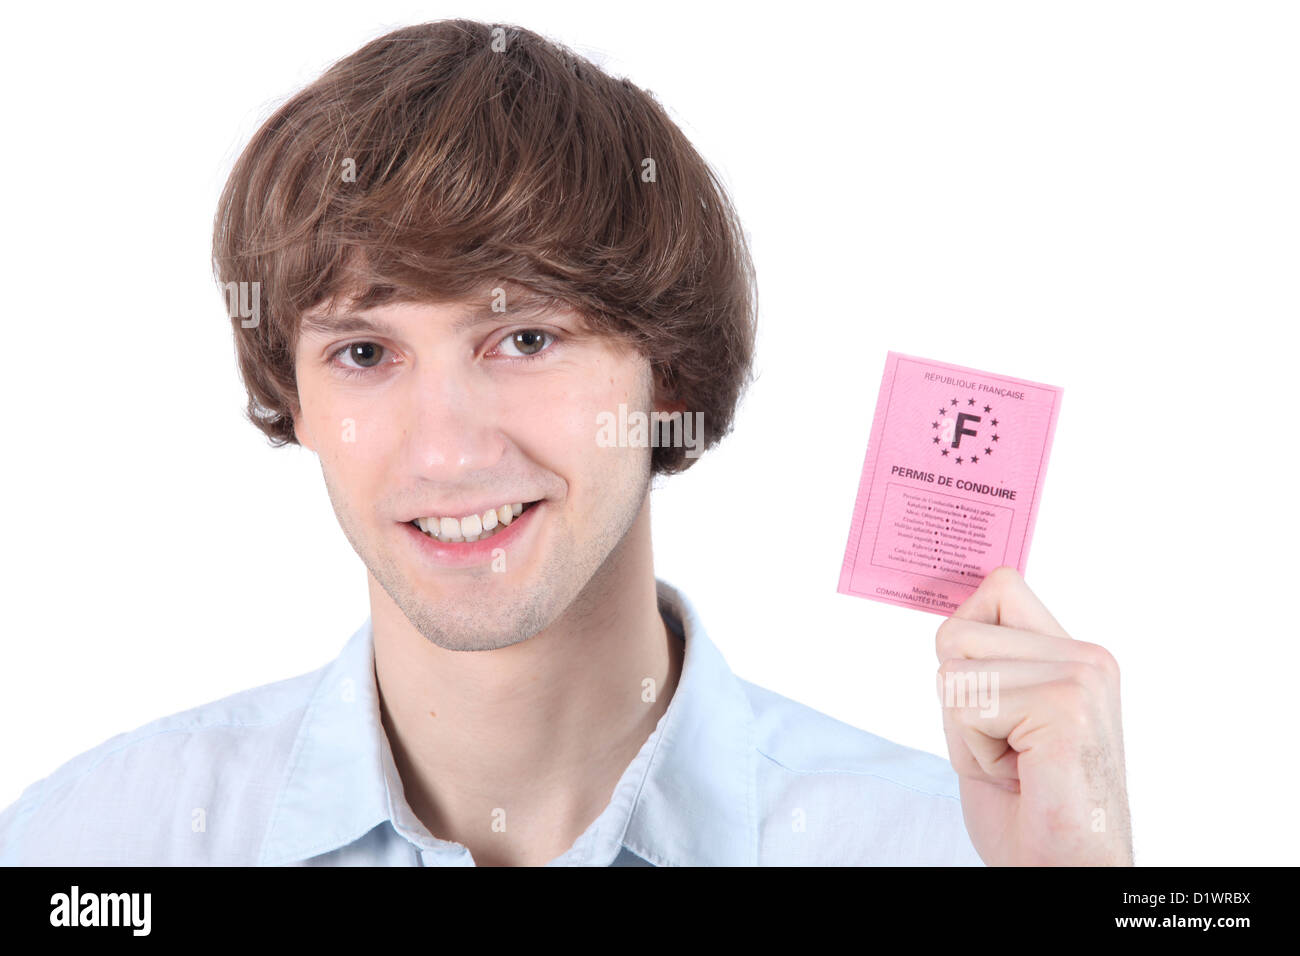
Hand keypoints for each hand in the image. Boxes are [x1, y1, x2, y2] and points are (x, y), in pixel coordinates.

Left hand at [935, 566, 1131, 864]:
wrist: (1064, 873)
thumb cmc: (1028, 808)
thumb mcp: (995, 716)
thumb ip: (980, 662)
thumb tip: (945, 617)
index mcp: (1076, 653)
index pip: (998, 585)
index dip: (965, 641)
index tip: (986, 700)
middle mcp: (1087, 657)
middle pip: (958, 631)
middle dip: (957, 699)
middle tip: (1005, 748)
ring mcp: (1081, 678)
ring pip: (953, 672)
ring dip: (965, 730)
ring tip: (1014, 764)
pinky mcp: (1065, 708)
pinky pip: (964, 706)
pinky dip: (974, 752)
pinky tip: (1020, 777)